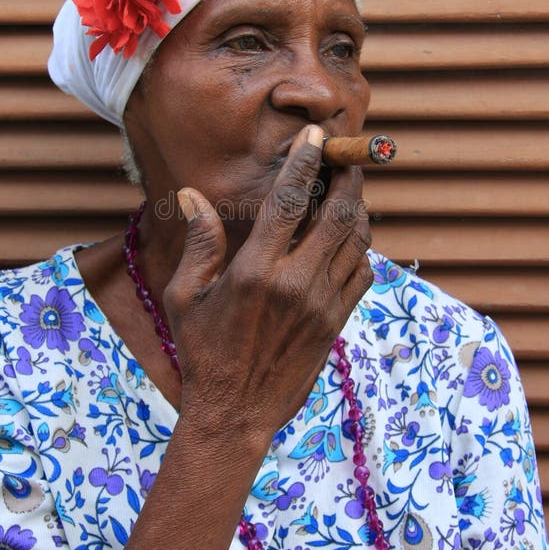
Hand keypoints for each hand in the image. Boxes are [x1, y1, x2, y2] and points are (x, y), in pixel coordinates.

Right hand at [162, 124, 372, 441]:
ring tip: (351, 189)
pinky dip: (361, 247)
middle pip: (338, 214)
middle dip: (347, 177)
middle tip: (346, 156)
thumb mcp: (186, 296)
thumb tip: (191, 195)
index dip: (306, 162)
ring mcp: (323, 304)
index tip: (316, 135)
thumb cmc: (203, 352)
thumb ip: (198, 243)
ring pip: (356, 241)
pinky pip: (362, 273)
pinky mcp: (336, 322)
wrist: (236, 413)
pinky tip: (348, 237)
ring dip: (358, 208)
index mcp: (256, 271)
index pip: (289, 202)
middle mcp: (296, 283)